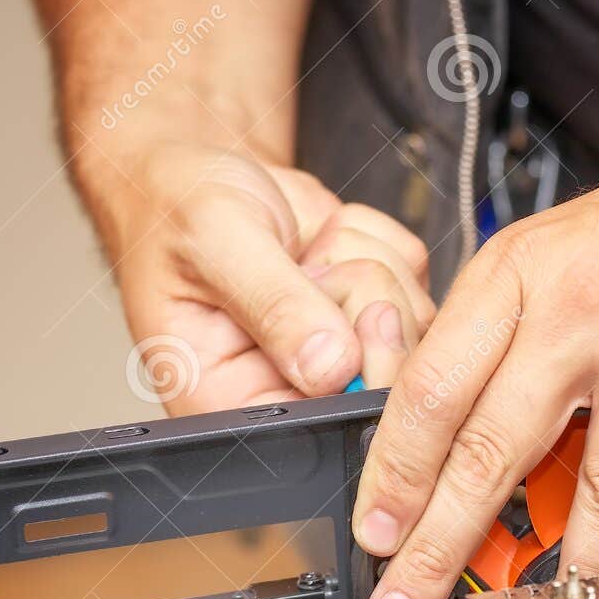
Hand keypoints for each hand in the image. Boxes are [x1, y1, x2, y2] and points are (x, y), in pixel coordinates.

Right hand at [84, 144, 434, 413]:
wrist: (200, 170)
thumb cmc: (179, 208)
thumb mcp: (213, 244)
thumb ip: (273, 305)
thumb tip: (332, 367)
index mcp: (236, 402)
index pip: (323, 429)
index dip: (353, 380)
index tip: (335, 322)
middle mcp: (297, 392)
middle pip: (391, 380)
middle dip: (359, 305)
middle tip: (308, 272)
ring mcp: (347, 353)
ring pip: (413, 324)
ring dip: (366, 266)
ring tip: (303, 255)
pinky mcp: (377, 310)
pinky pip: (418, 277)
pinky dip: (379, 241)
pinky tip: (325, 239)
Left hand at [353, 136, 598, 598]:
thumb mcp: (559, 249)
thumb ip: (499, 333)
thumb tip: (440, 434)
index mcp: (522, 271)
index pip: (432, 388)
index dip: (394, 476)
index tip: (377, 536)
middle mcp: (582, 308)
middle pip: (492, 452)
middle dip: (441, 548)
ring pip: (598, 495)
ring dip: (567, 576)